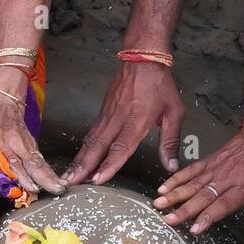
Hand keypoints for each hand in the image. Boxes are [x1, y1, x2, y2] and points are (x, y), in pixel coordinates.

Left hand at [0, 94, 63, 195]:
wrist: (2, 101)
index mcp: (0, 139)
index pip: (12, 159)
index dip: (22, 174)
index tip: (30, 187)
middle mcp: (16, 142)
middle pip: (32, 162)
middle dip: (44, 177)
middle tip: (55, 190)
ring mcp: (26, 143)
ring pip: (39, 161)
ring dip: (50, 175)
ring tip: (60, 187)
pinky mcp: (31, 145)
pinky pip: (40, 159)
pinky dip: (49, 170)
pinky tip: (56, 181)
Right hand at [65, 62, 183, 184]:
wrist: (143, 60)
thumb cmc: (159, 85)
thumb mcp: (174, 113)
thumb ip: (170, 142)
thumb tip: (171, 166)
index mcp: (137, 120)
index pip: (121, 147)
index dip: (109, 164)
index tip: (97, 179)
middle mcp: (119, 119)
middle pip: (98, 147)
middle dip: (84, 167)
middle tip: (70, 183)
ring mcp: (108, 115)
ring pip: (90, 141)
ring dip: (79, 160)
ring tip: (69, 176)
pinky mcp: (103, 112)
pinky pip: (91, 134)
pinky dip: (83, 149)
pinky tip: (78, 160)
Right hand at [153, 120, 243, 238]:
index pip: (223, 204)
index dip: (207, 216)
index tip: (194, 228)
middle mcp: (228, 177)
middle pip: (202, 195)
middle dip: (183, 209)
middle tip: (168, 219)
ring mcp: (217, 167)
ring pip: (192, 183)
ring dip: (174, 194)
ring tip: (158, 203)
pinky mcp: (212, 160)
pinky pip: (191, 170)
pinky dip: (176, 178)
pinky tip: (164, 186)